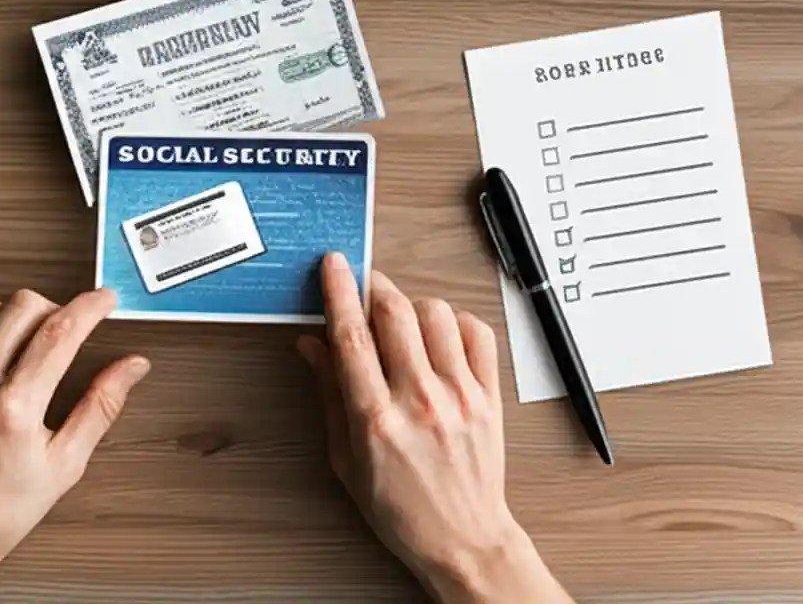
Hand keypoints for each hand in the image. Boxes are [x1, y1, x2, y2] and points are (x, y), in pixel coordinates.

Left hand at [0, 288, 149, 603]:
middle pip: (22, 307)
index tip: (105, 301)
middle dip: (56, 308)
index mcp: (15, 409)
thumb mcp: (66, 465)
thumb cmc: (2, 510)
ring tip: (26, 342)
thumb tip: (132, 366)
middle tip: (67, 331)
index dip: (90, 306)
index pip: (60, 332)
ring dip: (13, 316)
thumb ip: (100, 407)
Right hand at [297, 253, 570, 603]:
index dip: (338, 291)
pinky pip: (477, 333)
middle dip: (373, 287)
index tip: (333, 264)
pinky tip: (440, 339)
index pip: (352, 336)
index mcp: (376, 419)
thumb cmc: (400, 508)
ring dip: (412, 306)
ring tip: (401, 323)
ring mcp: (460, 396)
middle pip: (394, 312)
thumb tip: (312, 344)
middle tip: (363, 287)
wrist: (462, 539)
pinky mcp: (490, 396)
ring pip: (436, 313)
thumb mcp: (345, 459)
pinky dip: (455, 323)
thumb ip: (330, 394)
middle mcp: (420, 401)